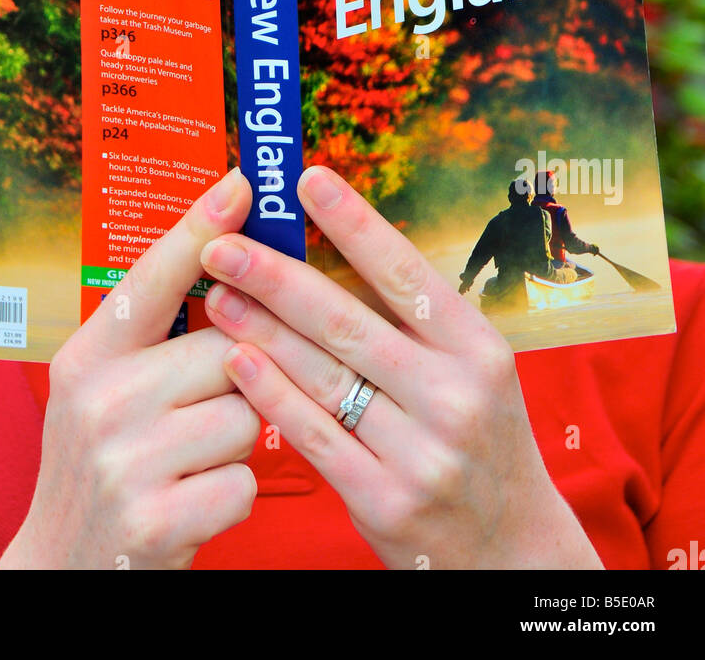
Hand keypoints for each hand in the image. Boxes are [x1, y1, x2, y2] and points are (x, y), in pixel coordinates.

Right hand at [0, 168, 259, 570]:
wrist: (63, 569)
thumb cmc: (104, 464)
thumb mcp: (103, 389)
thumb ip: (152, 336)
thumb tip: (223, 259)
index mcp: (88, 358)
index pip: (151, 278)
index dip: (200, 227)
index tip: (241, 182)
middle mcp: (100, 400)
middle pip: (229, 350)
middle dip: (238, 381)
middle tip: (199, 412)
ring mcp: (125, 462)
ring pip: (247, 415)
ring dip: (237, 442)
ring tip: (192, 462)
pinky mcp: (156, 521)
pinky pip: (245, 481)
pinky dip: (233, 496)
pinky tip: (194, 504)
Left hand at [201, 165, 603, 571]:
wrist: (510, 549)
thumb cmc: (479, 440)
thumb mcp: (475, 371)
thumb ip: (415, 322)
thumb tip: (338, 242)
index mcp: (479, 348)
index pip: (405, 272)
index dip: (353, 221)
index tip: (305, 179)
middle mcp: (454, 394)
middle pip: (347, 320)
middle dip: (276, 276)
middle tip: (222, 243)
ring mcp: (422, 452)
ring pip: (323, 375)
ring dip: (259, 329)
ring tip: (217, 293)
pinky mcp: (386, 500)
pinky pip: (315, 435)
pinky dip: (272, 394)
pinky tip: (238, 360)